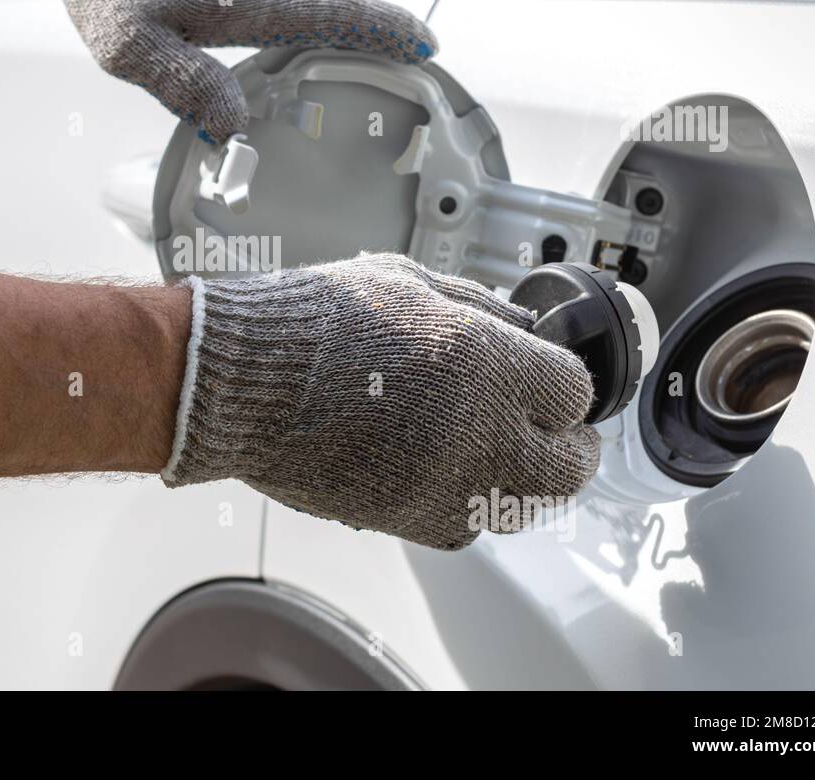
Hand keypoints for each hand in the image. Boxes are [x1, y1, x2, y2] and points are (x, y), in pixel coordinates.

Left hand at [5, 0, 438, 143]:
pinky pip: (269, 17)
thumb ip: (187, 88)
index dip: (384, 32)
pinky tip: (242, 74)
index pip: (333, 13)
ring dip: (292, 61)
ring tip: (287, 111)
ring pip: (288, 27)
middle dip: (340, 69)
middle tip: (350, 121)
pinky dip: (268, 45)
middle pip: (319, 30)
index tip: (426, 48)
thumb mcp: (132, 50)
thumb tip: (236, 127)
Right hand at [162, 254, 600, 550]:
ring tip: (502, 457)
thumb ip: (473, 305)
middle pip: (568, 466)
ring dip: (523, 481)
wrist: (240, 380)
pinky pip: (465, 531)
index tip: (553, 385)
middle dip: (568, 446)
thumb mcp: (405, 282)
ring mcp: (443, 483)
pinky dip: (469, 509)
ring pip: (523, 507)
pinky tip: (452, 479)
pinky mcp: (403, 518)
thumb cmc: (310, 322)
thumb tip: (512, 326)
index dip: (565, 387)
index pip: (574, 393)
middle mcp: (478, 431)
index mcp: (486, 362)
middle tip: (554, 433)